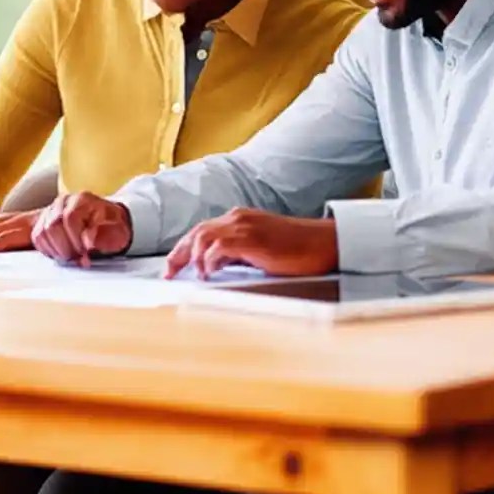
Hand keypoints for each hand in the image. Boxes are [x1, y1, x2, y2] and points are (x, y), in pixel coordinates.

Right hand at [31, 192, 132, 267]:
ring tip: (73, 256)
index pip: (70, 218)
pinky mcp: (41, 223)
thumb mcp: (119, 233)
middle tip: (80, 257)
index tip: (86, 252)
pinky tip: (62, 253)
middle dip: (67, 248)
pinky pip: (37, 238)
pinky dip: (49, 250)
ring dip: (58, 250)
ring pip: (42, 233)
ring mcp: (50, 211)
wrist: (107, 226)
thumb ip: (107, 236)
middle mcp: (63, 202)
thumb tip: (90, 241)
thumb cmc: (112, 229)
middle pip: (52, 225)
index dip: (76, 239)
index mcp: (83, 200)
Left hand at [165, 208, 338, 279]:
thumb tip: (214, 268)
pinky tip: (209, 273)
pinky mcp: (252, 238)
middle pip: (196, 232)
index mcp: (239, 219)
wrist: (324, 243)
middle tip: (169, 274)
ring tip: (191, 275)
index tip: (173, 267)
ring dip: (192, 257)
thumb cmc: (298, 249)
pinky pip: (219, 246)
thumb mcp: (260, 249)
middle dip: (178, 254)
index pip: (202, 231)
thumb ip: (237, 253)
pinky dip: (209, 260)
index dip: (183, 249)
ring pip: (203, 236)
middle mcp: (238, 218)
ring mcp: (244, 226)